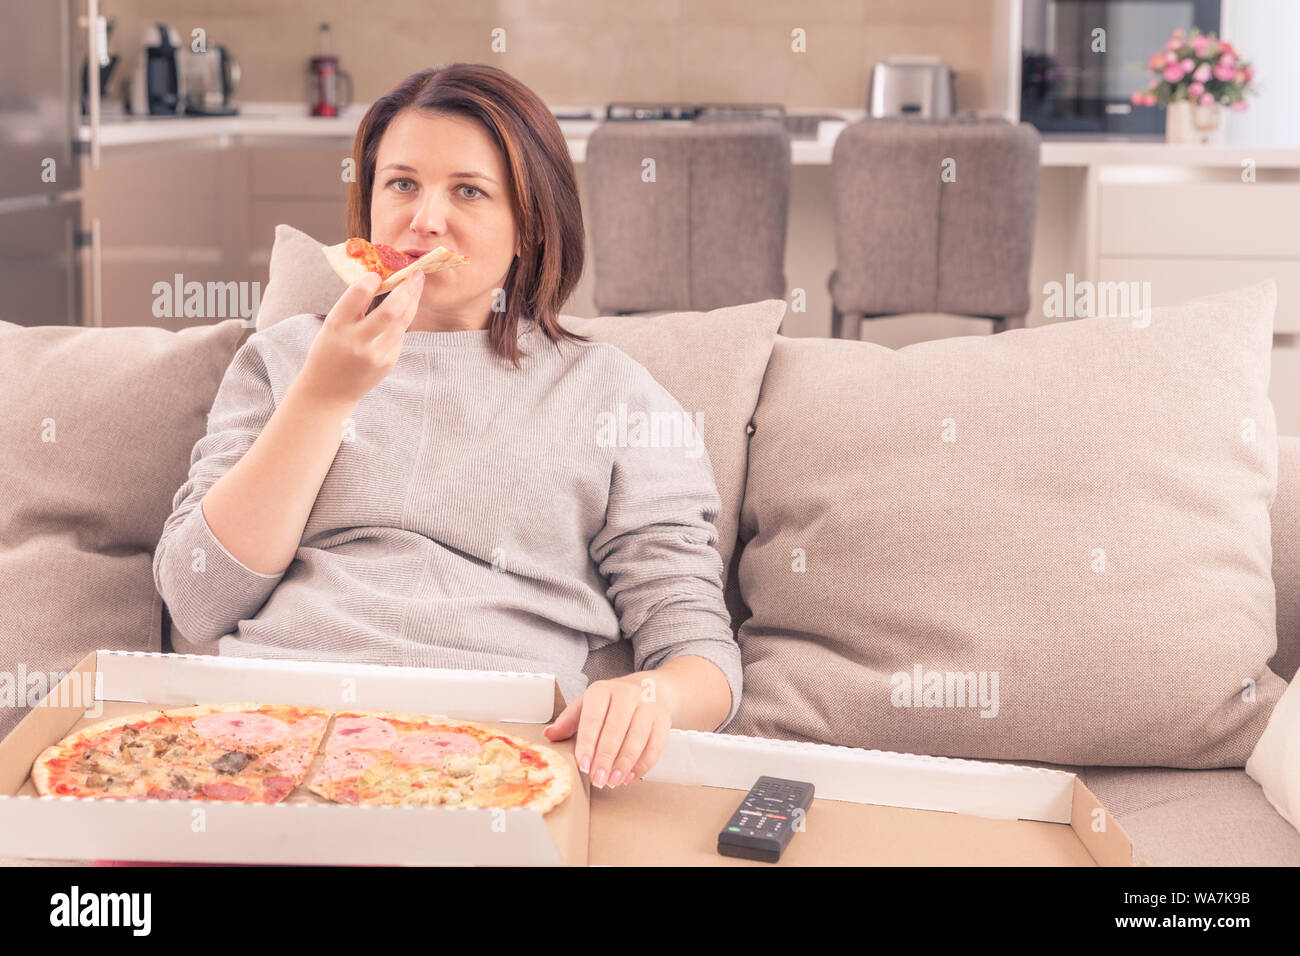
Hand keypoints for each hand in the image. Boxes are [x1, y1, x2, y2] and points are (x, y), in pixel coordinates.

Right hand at [297, 268, 423, 405]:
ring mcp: (375, 354)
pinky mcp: (387, 363)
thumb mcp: (333, 325)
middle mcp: (356, 340)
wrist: (329, 391)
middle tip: (416, 273)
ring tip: (417, 286)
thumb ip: (354, 306)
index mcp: (337, 324)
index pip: (360, 292)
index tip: (379, 274)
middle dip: (408, 288)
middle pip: (392, 309)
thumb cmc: (329, 351)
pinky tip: (403, 312)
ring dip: (413, 301)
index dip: (373, 278)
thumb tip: (381, 279)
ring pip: (403, 322)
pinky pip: (400, 336)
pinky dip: (402, 322)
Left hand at [542, 672, 675, 787]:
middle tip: (597, 779)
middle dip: (606, 758)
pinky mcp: (663, 720)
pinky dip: (642, 764)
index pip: (593, 718)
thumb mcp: (589, 703)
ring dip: (624, 763)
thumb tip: (549, 735)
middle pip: (616, 730)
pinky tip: (630, 776)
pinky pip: (655, 745)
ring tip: (613, 781)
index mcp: (603, 690)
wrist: (653, 688)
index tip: (584, 765)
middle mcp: (627, 695)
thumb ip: (569, 720)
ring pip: (637, 738)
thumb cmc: (614, 701)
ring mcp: (648, 707)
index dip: (588, 743)